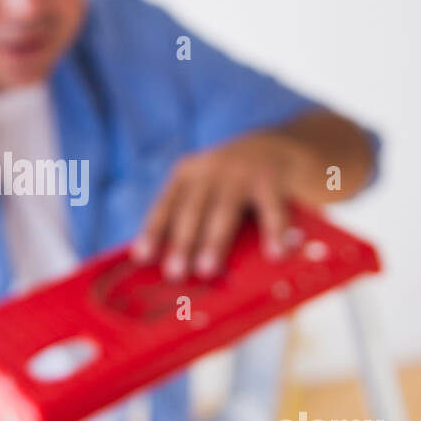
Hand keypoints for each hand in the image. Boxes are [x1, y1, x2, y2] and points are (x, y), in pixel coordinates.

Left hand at [131, 131, 307, 279]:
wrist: (278, 147)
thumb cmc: (233, 185)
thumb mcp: (208, 190)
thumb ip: (193, 220)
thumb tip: (177, 271)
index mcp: (188, 175)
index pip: (166, 205)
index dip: (153, 230)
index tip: (142, 257)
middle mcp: (211, 170)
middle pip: (192, 209)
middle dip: (182, 242)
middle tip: (174, 273)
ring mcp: (242, 172)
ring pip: (224, 210)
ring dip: (214, 241)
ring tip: (207, 270)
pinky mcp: (272, 177)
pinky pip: (271, 209)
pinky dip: (273, 232)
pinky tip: (274, 254)